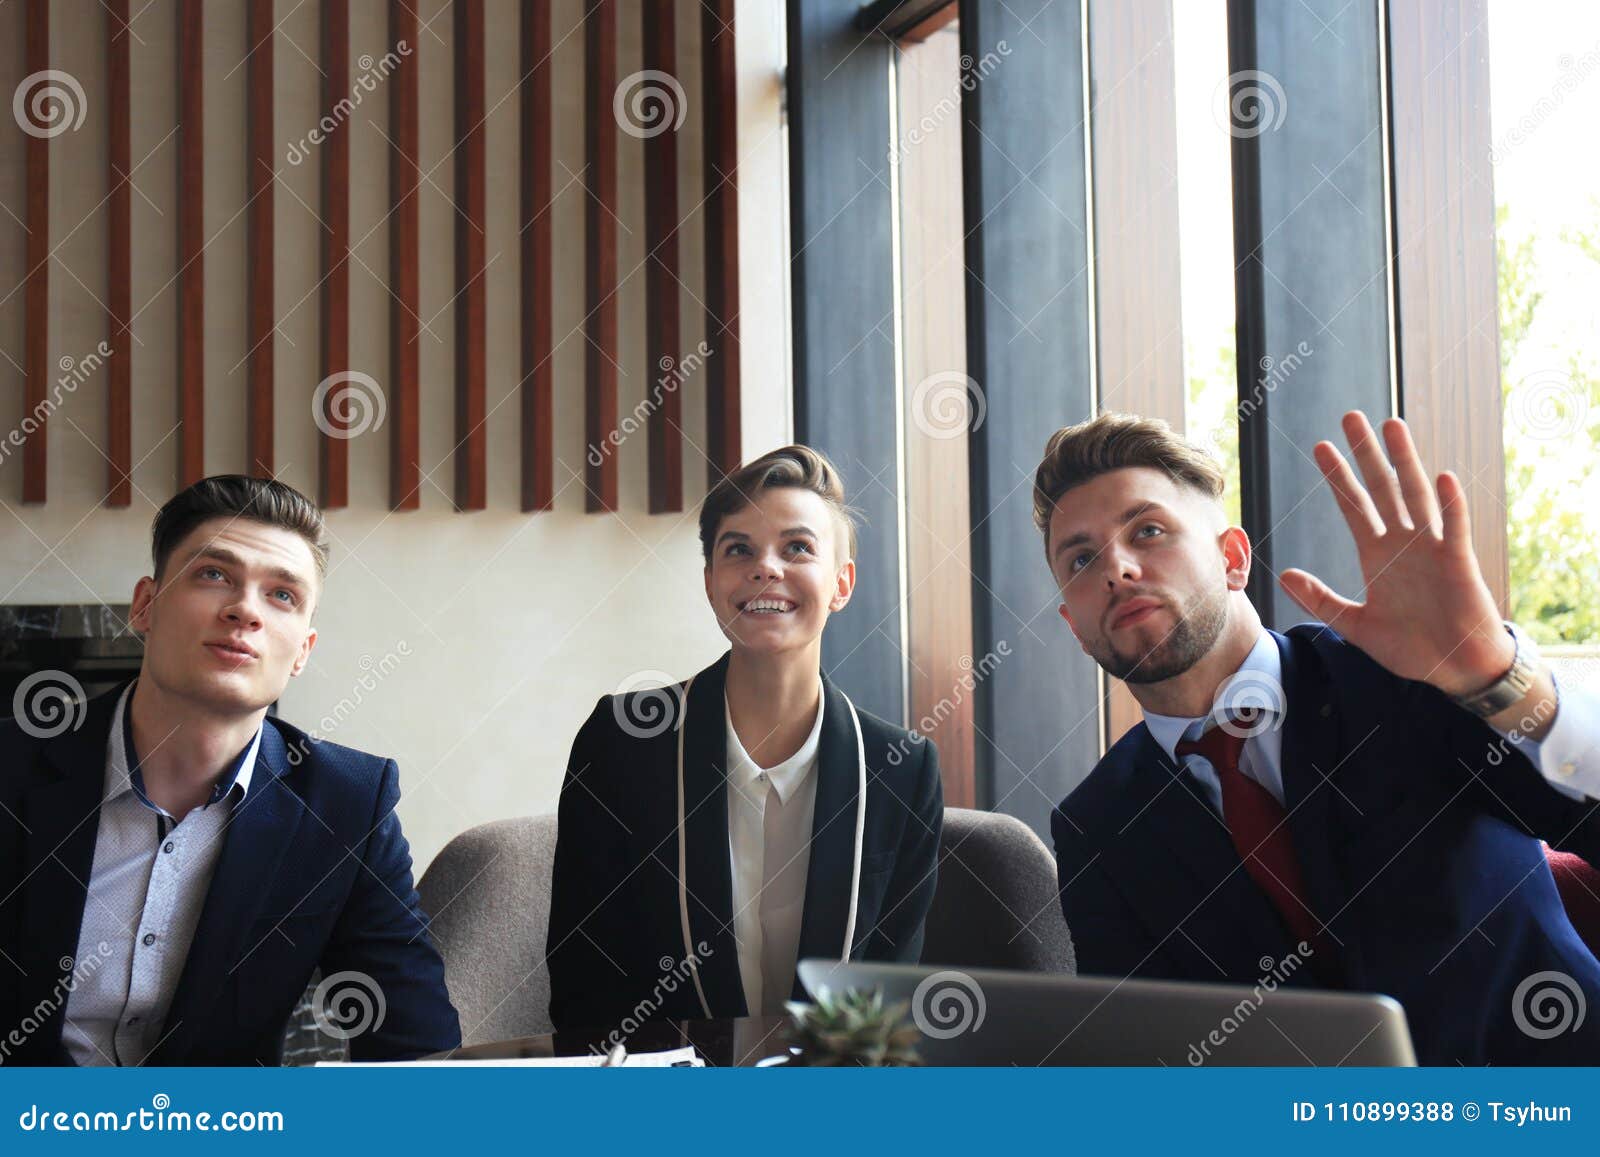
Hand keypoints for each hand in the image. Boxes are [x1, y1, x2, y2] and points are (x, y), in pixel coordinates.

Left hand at [1277, 411, 1513, 696]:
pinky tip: (1442, 477)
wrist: (1454, 668)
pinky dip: (1450, 504)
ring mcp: (1432, 548)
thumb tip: (1285, 575)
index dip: (1337, 477)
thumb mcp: (1355, 624)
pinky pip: (1454, 528)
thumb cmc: (1411, 646)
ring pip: (1415, 495)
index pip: (1353, 506)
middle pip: (1381, 488)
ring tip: (1392, 425)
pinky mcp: (1458, 562)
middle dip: (1365, 454)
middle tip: (1350, 417)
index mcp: (1377, 555)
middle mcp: (1403, 543)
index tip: (1321, 447)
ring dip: (1405, 460)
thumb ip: (1321, 599)